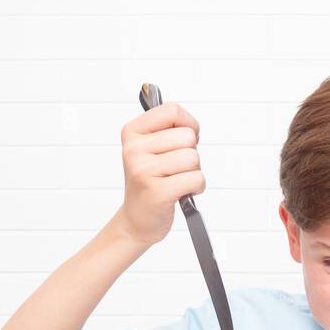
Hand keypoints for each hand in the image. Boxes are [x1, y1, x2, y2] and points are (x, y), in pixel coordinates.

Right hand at [113, 101, 204, 246]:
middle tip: (176, 169)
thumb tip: (191, 125)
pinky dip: (197, 187)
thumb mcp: (150, 149)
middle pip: (187, 137)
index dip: (188, 125)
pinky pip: (196, 178)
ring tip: (177, 180)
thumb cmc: (150, 182)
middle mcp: (134, 149)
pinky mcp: (157, 191)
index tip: (184, 140)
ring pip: (193, 158)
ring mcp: (144, 170)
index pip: (172, 110)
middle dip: (191, 154)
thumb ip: (168, 130)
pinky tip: (182, 192)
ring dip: (193, 172)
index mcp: (133, 132)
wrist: (137, 219)